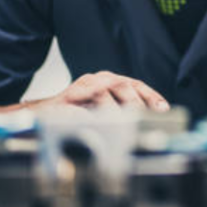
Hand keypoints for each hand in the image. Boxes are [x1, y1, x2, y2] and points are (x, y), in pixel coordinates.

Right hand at [40, 71, 169, 111]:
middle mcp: (99, 79)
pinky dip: (93, 111)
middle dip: (137, 103)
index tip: (163, 109)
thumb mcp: (106, 113)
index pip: (136, 85)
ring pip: (104, 91)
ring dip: (116, 108)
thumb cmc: (79, 115)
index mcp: (111, 81)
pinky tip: (100, 122)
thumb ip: (125, 114)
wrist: (44, 116)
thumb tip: (151, 126)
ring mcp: (83, 86)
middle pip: (123, 85)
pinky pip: (83, 102)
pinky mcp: (67, 96)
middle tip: (144, 119)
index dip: (151, 96)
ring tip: (126, 123)